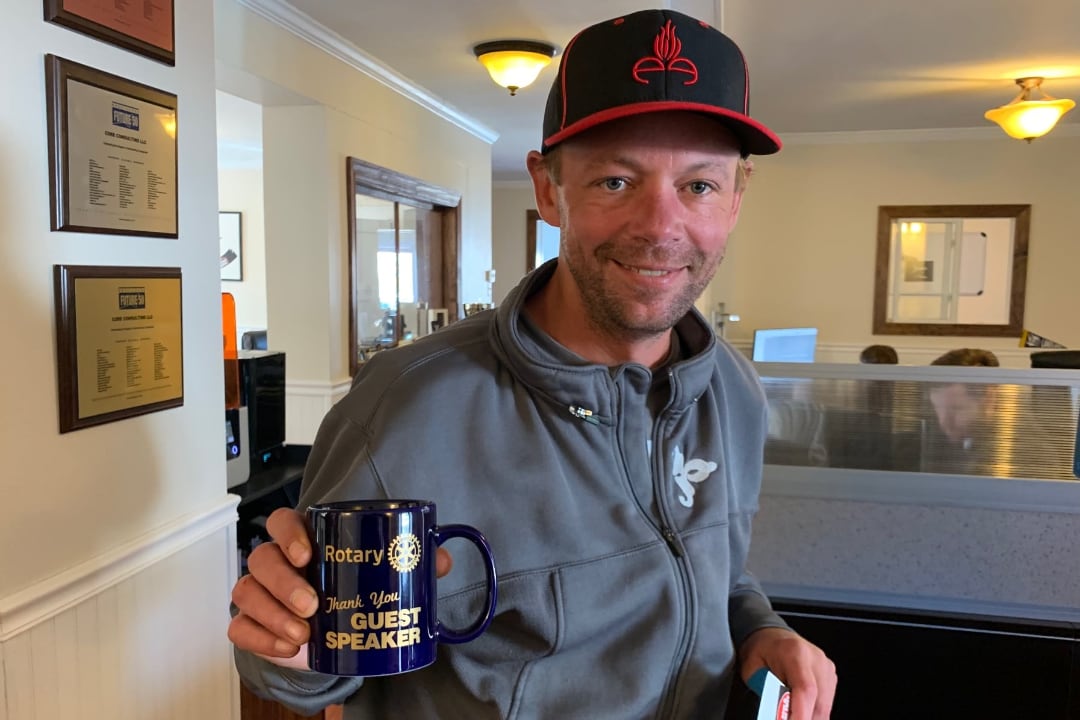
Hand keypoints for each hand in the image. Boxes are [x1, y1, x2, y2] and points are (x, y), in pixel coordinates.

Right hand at [228, 507, 453, 669]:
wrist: (339, 637)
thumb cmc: (354, 592)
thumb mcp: (384, 574)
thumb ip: (412, 561)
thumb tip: (440, 558)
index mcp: (304, 540)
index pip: (282, 521)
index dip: (288, 533)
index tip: (307, 554)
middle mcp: (276, 563)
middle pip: (262, 558)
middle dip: (283, 582)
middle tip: (312, 605)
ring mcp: (261, 594)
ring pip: (246, 591)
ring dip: (272, 613)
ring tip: (303, 633)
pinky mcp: (253, 625)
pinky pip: (240, 627)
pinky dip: (259, 638)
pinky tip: (286, 647)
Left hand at [739, 627, 835, 719]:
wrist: (771, 636)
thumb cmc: (760, 651)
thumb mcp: (752, 672)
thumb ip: (765, 693)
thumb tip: (776, 715)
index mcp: (794, 652)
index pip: (805, 689)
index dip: (801, 714)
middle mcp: (815, 658)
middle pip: (819, 703)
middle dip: (804, 719)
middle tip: (785, 719)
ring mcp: (826, 667)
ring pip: (825, 707)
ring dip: (809, 717)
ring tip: (790, 715)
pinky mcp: (830, 676)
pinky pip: (826, 703)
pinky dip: (812, 712)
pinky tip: (799, 711)